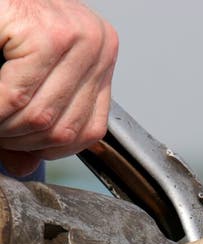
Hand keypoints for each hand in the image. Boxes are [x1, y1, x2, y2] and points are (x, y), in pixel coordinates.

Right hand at [0, 0, 117, 174]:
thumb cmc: (7, 26)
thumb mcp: (28, 75)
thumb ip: (34, 119)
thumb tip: (25, 168)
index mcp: (102, 54)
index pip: (88, 131)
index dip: (48, 148)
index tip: (19, 142)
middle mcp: (98, 42)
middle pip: (63, 128)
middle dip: (20, 140)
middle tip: (0, 131)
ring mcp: (77, 35)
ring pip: (40, 117)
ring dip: (5, 128)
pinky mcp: (46, 33)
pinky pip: (17, 97)